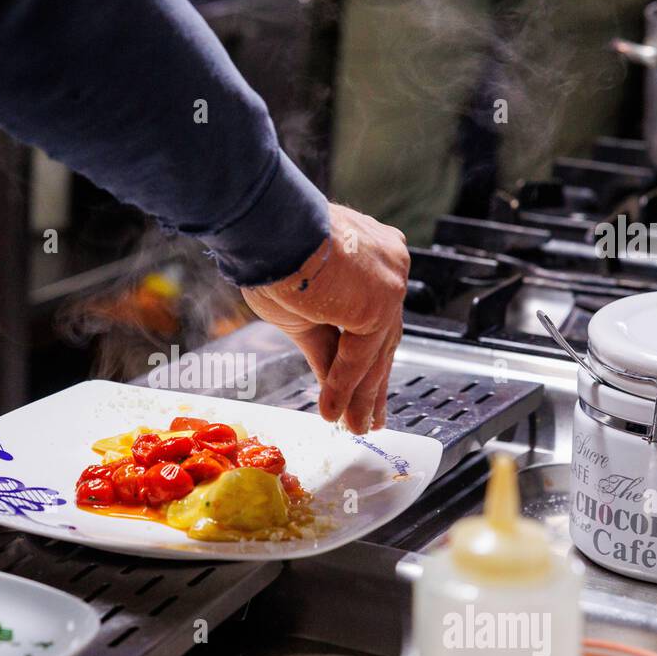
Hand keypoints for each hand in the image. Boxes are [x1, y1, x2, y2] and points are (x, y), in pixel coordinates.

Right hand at [242, 203, 408, 434]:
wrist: (267, 228)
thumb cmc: (271, 253)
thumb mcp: (300, 310)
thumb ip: (323, 347)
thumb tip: (333, 387)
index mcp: (374, 256)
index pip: (376, 319)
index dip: (368, 359)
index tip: (365, 388)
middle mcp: (389, 266)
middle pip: (384, 338)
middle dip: (374, 384)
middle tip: (371, 417)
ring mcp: (388, 283)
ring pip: (375, 352)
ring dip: (362, 395)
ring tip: (354, 427)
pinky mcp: (379, 303)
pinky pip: (360, 356)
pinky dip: (346, 386)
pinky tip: (334, 412)